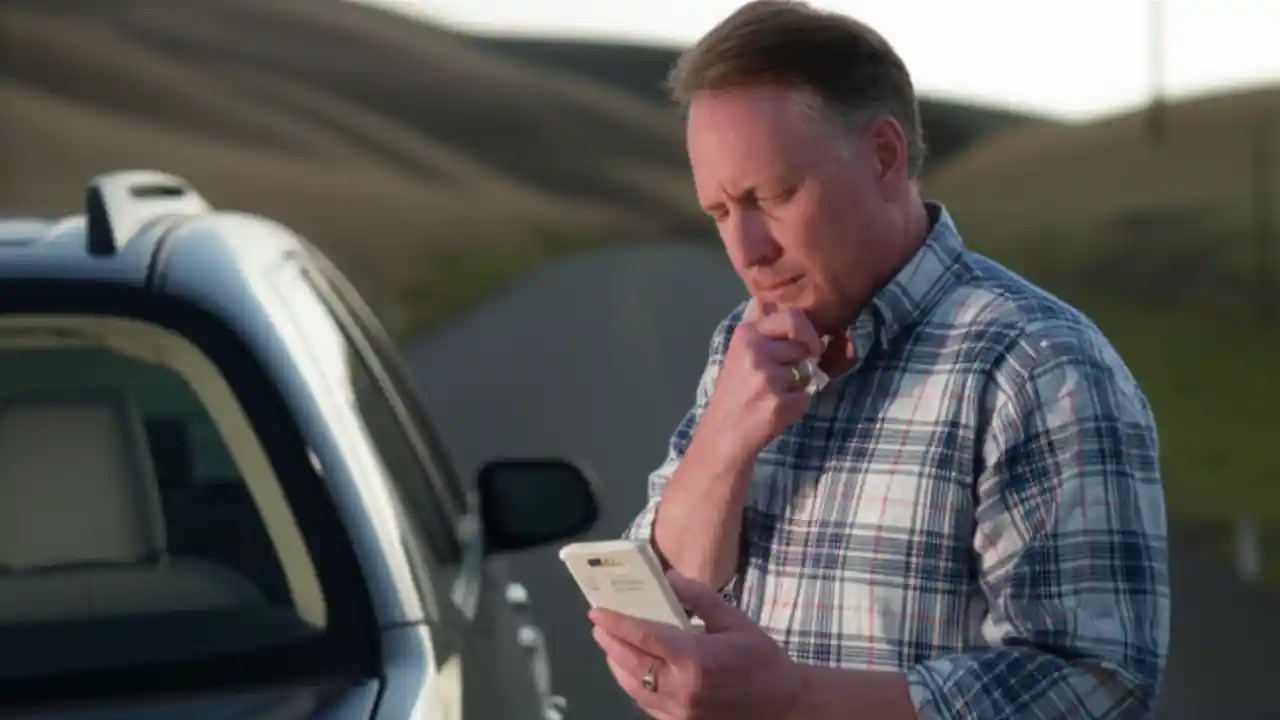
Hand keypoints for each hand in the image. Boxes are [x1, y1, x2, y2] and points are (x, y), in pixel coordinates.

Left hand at [590, 570, 805, 719]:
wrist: (783, 706)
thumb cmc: (761, 661)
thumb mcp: (734, 621)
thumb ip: (700, 598)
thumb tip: (669, 577)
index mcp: (694, 659)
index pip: (643, 637)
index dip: (616, 623)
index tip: (597, 612)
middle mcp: (681, 688)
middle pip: (630, 662)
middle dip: (610, 642)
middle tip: (599, 625)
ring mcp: (679, 712)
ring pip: (633, 687)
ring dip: (616, 664)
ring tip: (609, 645)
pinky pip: (646, 704)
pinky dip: (633, 685)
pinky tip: (631, 671)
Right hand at [699, 300, 823, 459]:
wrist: (723, 435)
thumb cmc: (734, 393)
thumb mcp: (740, 354)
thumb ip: (764, 335)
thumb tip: (792, 318)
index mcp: (746, 335)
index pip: (792, 317)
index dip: (808, 332)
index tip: (810, 346)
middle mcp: (756, 352)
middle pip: (802, 346)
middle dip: (803, 360)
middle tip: (790, 374)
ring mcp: (768, 378)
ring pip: (806, 372)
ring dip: (797, 385)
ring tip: (773, 396)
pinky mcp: (780, 402)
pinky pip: (806, 396)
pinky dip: (797, 405)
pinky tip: (775, 411)